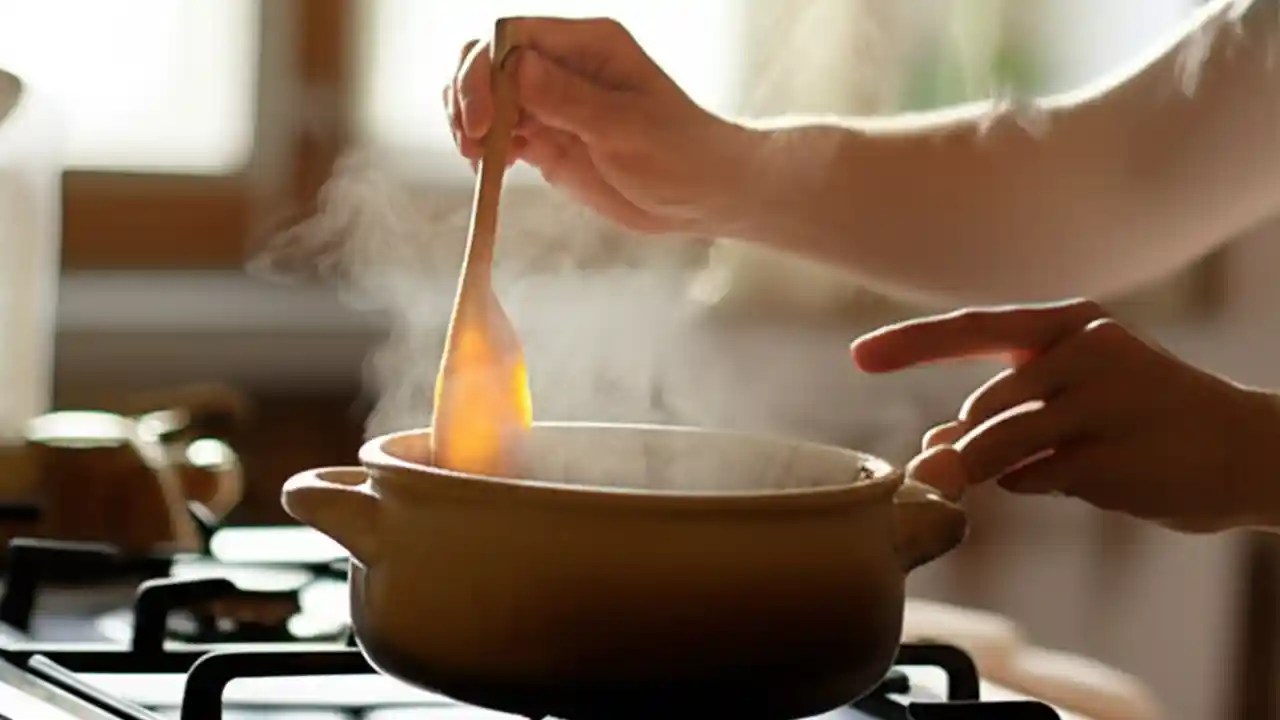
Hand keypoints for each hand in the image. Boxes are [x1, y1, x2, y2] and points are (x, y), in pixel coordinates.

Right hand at [444, 17, 750, 233]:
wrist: (702, 196)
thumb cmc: (680, 154)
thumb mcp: (625, 127)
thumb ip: (568, 99)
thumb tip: (513, 67)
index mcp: (586, 45)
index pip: (511, 37)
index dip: (484, 73)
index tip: (484, 121)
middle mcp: (563, 67)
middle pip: (487, 62)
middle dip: (468, 96)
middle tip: (473, 142)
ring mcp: (551, 104)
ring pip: (486, 97)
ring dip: (470, 124)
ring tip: (478, 158)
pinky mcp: (547, 140)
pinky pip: (499, 134)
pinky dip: (484, 149)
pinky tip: (489, 170)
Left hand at [851, 299, 1279, 532]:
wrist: (1246, 450)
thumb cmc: (1147, 418)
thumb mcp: (1077, 395)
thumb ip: (1006, 410)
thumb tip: (933, 444)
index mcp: (1072, 324)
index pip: (974, 329)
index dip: (911, 343)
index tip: (859, 357)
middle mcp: (1085, 350)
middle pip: (983, 404)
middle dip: (964, 442)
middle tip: (951, 467)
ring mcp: (1100, 402)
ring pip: (998, 443)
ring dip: (982, 467)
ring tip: (1004, 472)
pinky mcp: (1109, 454)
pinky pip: (1034, 477)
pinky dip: (1036, 483)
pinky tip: (1080, 476)